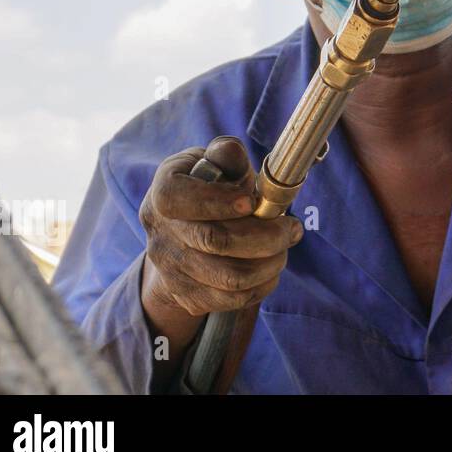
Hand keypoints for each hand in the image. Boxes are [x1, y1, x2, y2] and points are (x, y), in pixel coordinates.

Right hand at [138, 137, 301, 349]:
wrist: (185, 230)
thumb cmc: (210, 188)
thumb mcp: (214, 164)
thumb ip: (225, 156)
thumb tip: (230, 151)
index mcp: (163, 193)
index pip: (178, 199)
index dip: (217, 201)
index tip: (252, 202)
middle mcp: (159, 233)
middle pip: (214, 242)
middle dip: (265, 236)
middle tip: (292, 228)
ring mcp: (170, 269)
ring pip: (228, 279)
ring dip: (270, 264)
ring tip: (285, 247)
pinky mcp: (187, 296)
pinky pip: (231, 301)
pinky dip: (262, 286)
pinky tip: (271, 267)